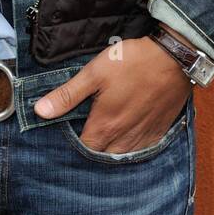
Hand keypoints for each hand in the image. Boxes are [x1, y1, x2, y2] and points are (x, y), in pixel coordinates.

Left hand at [33, 37, 190, 152]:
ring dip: (110, 151)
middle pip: (102, 156)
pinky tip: (126, 137)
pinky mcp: (158, 131)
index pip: (82, 150)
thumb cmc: (132, 62)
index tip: (65, 135)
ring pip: (121, 156)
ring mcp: (143, 136)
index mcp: (105, 126)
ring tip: (102, 138)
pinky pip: (141, 150)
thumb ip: (68, 95)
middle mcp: (124, 138)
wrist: (174, 58)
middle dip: (91, 150)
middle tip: (83, 134)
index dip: (71, 145)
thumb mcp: (94, 73)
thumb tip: (39, 111)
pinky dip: (131, 148)